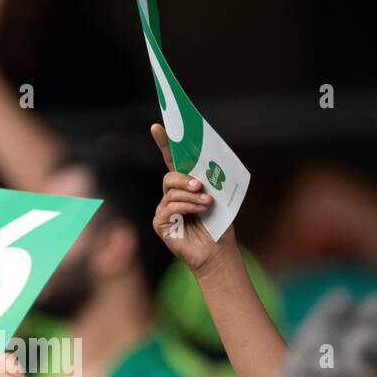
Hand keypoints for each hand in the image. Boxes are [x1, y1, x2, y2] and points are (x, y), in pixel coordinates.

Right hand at [150, 123, 237, 275]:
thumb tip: (201, 170)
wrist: (218, 251)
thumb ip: (208, 180)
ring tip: (208, 203)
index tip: (158, 126)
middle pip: (170, 176)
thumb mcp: (217, 195)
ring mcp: (164, 210)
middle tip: (200, 185)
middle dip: (184, 178)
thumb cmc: (219, 224)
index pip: (171, 160)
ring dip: (192, 196)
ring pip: (171, 192)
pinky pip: (170, 207)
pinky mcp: (160, 224)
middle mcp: (171, 196)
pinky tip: (200, 212)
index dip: (164, 143)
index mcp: (185, 185)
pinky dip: (187, 207)